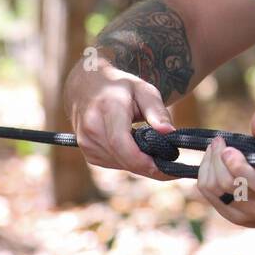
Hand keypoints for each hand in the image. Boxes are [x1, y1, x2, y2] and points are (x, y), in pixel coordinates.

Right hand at [64, 51, 176, 180]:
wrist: (86, 87)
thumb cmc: (120, 87)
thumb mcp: (143, 90)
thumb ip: (156, 111)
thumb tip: (169, 132)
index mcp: (107, 107)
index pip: (120, 142)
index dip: (142, 160)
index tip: (164, 167)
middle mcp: (92, 126)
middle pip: (122, 157)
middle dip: (147, 166)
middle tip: (168, 166)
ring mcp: (85, 141)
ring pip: (119, 164)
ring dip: (138, 163)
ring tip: (151, 150)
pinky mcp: (86, 151)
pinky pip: (112, 164)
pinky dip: (127, 161)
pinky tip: (133, 148)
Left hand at [197, 102, 254, 232]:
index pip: (254, 182)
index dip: (236, 164)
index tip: (227, 146)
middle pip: (227, 183)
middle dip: (216, 158)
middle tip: (218, 142)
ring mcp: (249, 216)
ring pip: (214, 191)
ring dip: (208, 166)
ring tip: (214, 151)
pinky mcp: (237, 219)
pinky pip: (210, 198)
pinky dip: (206, 178)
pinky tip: (212, 166)